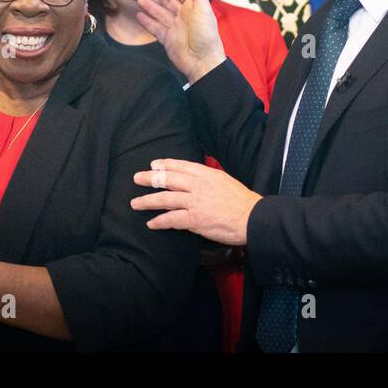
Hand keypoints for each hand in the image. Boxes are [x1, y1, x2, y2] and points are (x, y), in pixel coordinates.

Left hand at [131, 159, 261, 245]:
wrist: (252, 217)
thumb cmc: (242, 201)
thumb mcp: (225, 181)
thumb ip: (209, 179)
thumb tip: (197, 179)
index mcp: (207, 174)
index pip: (181, 166)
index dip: (165, 165)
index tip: (153, 164)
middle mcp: (198, 185)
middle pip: (168, 179)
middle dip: (150, 178)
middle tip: (137, 178)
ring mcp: (195, 202)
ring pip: (165, 199)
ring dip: (148, 201)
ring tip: (135, 203)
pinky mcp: (195, 219)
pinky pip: (172, 220)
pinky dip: (159, 221)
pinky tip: (151, 223)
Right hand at [136, 0, 225, 82]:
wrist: (202, 61)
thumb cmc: (205, 35)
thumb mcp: (202, 8)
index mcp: (193, 6)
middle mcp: (183, 15)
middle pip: (167, 0)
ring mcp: (174, 27)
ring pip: (160, 13)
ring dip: (150, 5)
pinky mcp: (167, 39)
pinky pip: (155, 28)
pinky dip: (147, 22)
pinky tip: (139, 15)